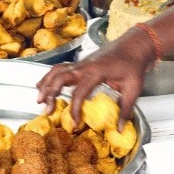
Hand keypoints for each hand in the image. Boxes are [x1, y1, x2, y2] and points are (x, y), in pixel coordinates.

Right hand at [36, 33, 157, 126]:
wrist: (134, 45)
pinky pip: (60, 68)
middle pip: (60, 78)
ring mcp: (81, 63)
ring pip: (56, 71)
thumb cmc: (133, 64)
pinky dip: (49, 77)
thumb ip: (125, 109)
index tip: (74, 122)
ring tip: (39, 100)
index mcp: (96, 72)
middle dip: (50, 94)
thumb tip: (119, 128)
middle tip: (47, 110)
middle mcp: (84, 65)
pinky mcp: (81, 63)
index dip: (74, 109)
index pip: (79, 92)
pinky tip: (42, 85)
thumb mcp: (133, 88)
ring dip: (45, 85)